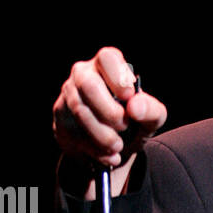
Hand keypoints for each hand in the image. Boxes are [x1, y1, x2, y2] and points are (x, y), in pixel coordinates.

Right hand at [53, 46, 166, 195]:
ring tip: (118, 146)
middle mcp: (83, 73)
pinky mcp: (60, 116)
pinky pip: (73, 132)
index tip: (129, 97)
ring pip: (80, 112)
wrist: (115, 147)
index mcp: (108, 65)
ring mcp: (68, 94)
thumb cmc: (135, 122)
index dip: (118, 78)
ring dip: (103, 136)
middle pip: (88, 85)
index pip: (107, 58)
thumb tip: (134, 106)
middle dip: (109, 112)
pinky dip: (94, 149)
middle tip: (124, 126)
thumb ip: (151, 110)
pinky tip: (108, 155)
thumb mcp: (151, 118)